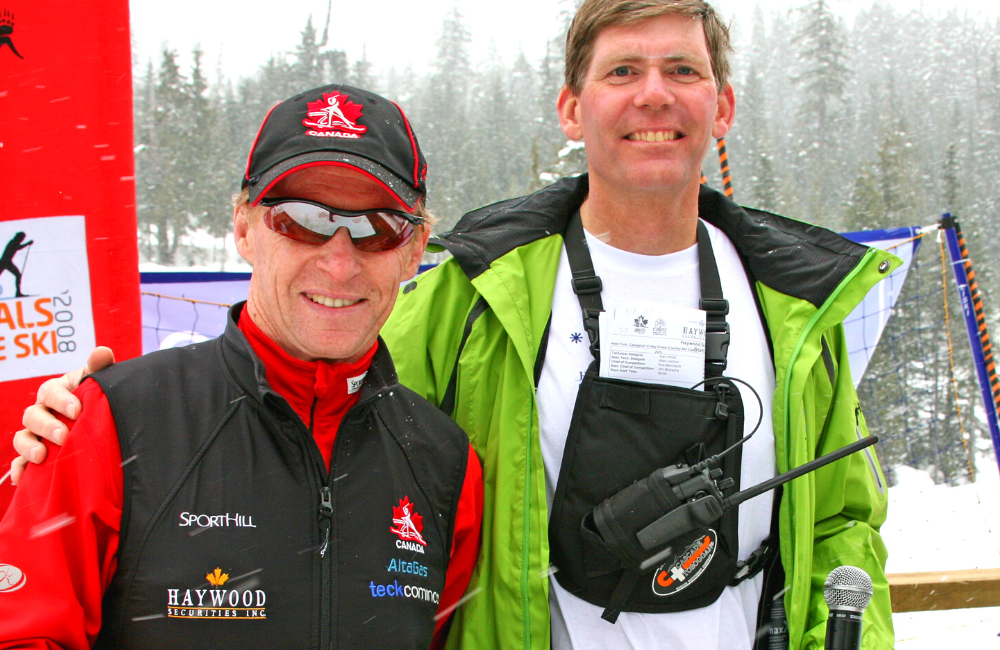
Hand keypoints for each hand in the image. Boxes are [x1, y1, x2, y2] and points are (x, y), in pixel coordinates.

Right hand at [9, 347, 115, 484]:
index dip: (61, 400)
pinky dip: (19, 470)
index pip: (50, 392)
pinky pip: (20, 463)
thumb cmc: (94, 395)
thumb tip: (102, 352)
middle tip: (63, 435)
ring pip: (22, 438)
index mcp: (54, 391)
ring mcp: (35, 434)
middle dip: (46, 426)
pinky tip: (23, 478)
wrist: (96, 416)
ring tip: (42, 457)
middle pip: (32, 416)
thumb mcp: (97, 381)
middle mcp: (40, 412)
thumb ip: (99, 367)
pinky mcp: (35, 454)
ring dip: (28, 447)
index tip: (77, 410)